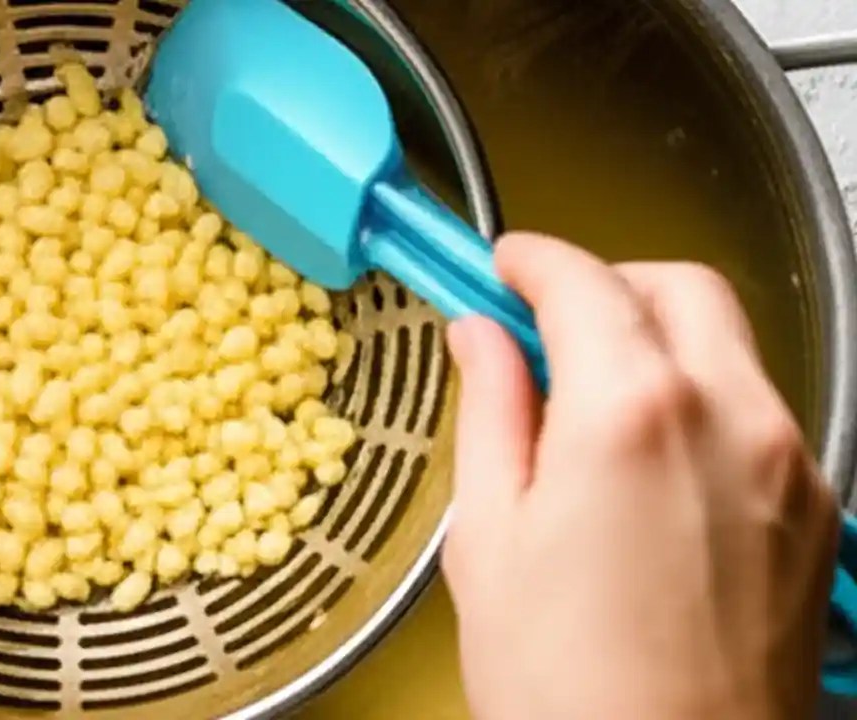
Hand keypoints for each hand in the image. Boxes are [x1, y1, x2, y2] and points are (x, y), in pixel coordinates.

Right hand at [443, 233, 838, 719]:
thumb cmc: (572, 692)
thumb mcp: (488, 538)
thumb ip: (490, 413)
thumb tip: (482, 342)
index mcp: (631, 413)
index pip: (581, 281)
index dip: (531, 260)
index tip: (502, 266)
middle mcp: (729, 418)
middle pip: (676, 286)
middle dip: (606, 282)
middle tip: (544, 321)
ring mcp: (787, 464)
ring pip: (727, 343)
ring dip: (657, 340)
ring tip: (589, 400)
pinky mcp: (816, 511)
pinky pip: (757, 411)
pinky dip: (701, 399)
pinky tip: (648, 459)